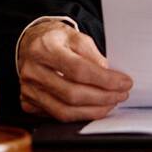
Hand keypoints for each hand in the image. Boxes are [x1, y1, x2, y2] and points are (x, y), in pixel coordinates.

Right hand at [16, 20, 132, 121]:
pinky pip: (56, 116)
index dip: (105, 80)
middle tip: (121, 94)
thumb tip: (107, 75)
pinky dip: (79, 115)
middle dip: (103, 98)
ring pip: (64, 111)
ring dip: (93, 111)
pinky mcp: (28, 102)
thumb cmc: (56, 39)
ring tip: (111, 103)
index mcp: (44, 48)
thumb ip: (92, 54)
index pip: (78, 70)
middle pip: (72, 94)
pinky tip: (93, 108)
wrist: (31, 43)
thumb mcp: (76, 36)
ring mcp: (27, 89)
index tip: (124, 82)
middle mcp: (32, 71)